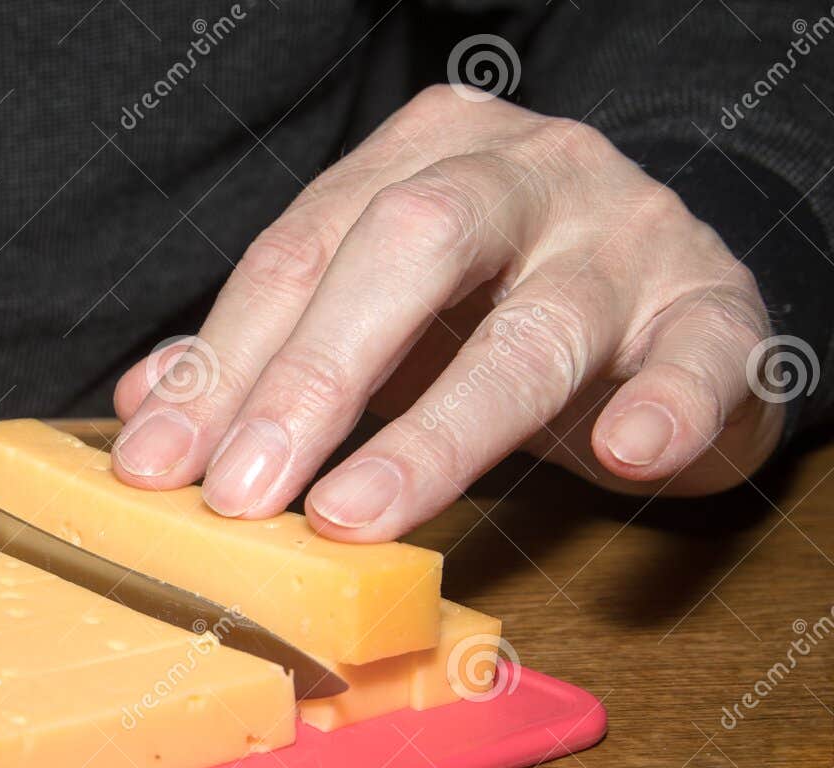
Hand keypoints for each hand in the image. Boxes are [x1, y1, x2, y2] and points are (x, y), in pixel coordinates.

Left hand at [111, 86, 783, 540]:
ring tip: (353, 516)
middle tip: (239, 494)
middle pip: (409, 249)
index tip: (158, 461)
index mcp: (422, 156)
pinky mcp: (719, 308)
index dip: (223, 360)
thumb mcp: (376, 314)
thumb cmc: (496, 309)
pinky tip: (626, 456)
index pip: (302, 248)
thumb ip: (265, 348)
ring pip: (535, 324)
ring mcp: (630, 235)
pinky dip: (667, 404)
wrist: (673, 299)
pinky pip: (703, 352)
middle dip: (312, 378)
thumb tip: (144, 405)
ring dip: (436, 432)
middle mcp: (527, 172)